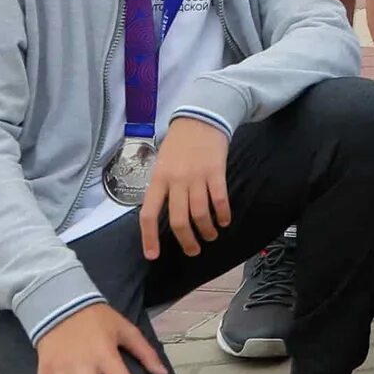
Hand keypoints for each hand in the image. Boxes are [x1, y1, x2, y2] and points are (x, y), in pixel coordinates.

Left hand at [137, 119, 229, 260]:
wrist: (200, 117)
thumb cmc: (178, 143)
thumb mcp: (161, 164)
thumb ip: (162, 187)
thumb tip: (164, 214)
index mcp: (157, 180)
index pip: (149, 215)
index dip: (150, 238)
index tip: (153, 255)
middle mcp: (175, 181)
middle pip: (179, 220)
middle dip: (187, 241)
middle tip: (193, 250)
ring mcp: (196, 177)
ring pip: (200, 213)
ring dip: (206, 230)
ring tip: (210, 236)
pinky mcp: (216, 171)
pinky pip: (219, 199)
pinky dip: (223, 214)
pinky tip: (224, 221)